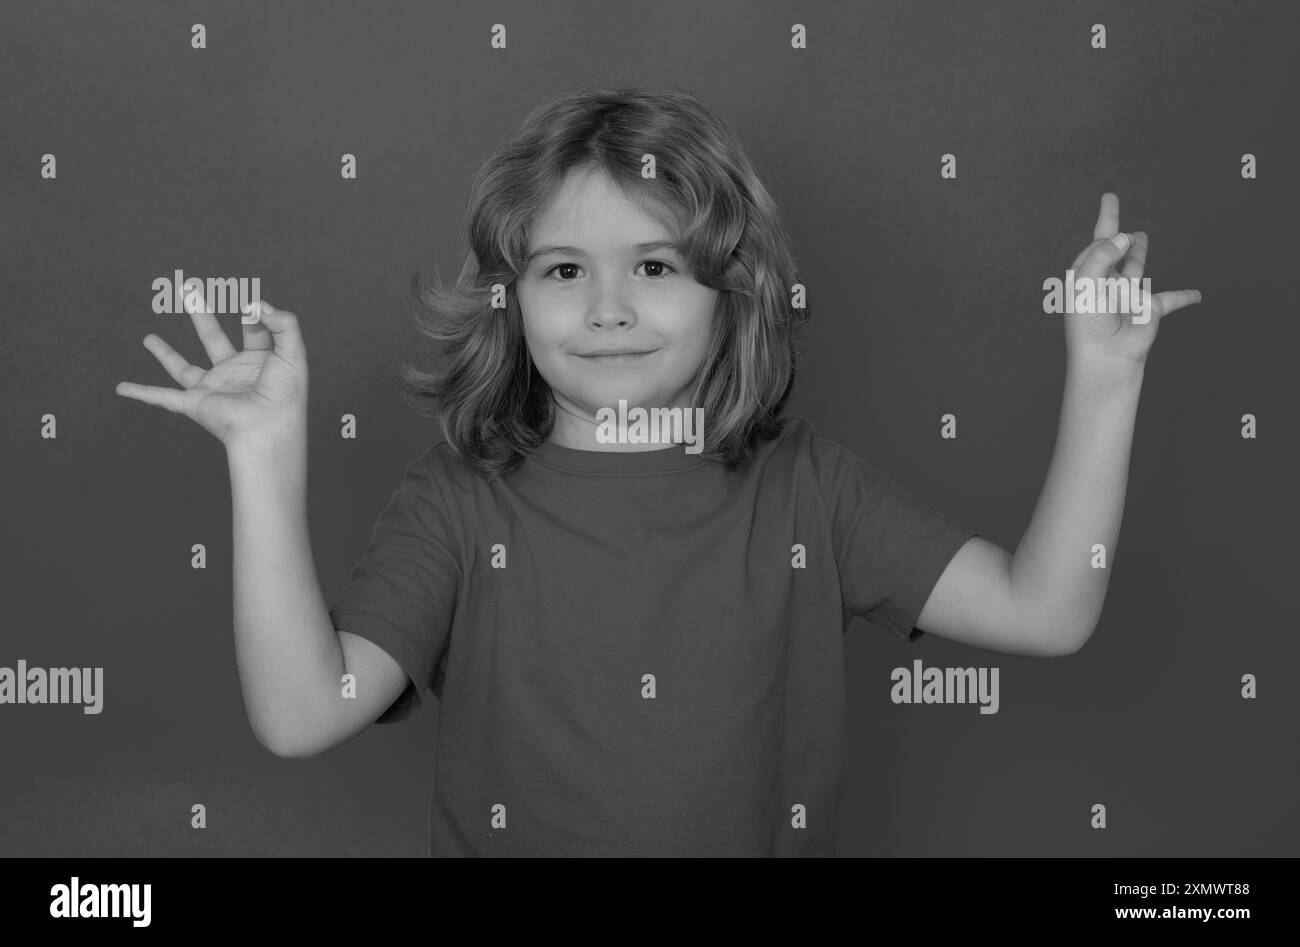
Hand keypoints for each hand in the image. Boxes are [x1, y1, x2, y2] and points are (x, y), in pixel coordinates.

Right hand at [115, 294, 308, 449]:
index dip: (256, 314)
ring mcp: (213, 387)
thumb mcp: (293, 351)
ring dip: (164, 353)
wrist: (270, 428)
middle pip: (212, 336)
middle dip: (199, 313)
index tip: (250, 306)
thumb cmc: (286, 395)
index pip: (255, 328)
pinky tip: (122, 388)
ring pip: (183, 367)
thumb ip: (282, 323)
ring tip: (147, 338)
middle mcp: (234, 373)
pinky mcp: (195, 402)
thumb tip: (255, 304)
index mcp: (260, 361)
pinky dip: (141, 394)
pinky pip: (162, 397)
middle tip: (186, 289)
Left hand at [1062, 192, 1201, 369]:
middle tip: (1111, 201)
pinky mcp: (1148, 309)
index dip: (1104, 229)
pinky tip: (1196, 295)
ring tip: (1140, 235)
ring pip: (1135, 266)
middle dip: (1112, 228)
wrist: (1106, 357)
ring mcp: (1128, 295)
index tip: (1112, 215)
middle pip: (1112, 249)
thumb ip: (1101, 256)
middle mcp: (1107, 283)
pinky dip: (1184, 296)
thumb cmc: (1089, 323)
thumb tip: (1123, 238)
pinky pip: (1171, 299)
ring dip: (1139, 252)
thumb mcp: (1086, 284)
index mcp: (1088, 277)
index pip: (1095, 246)